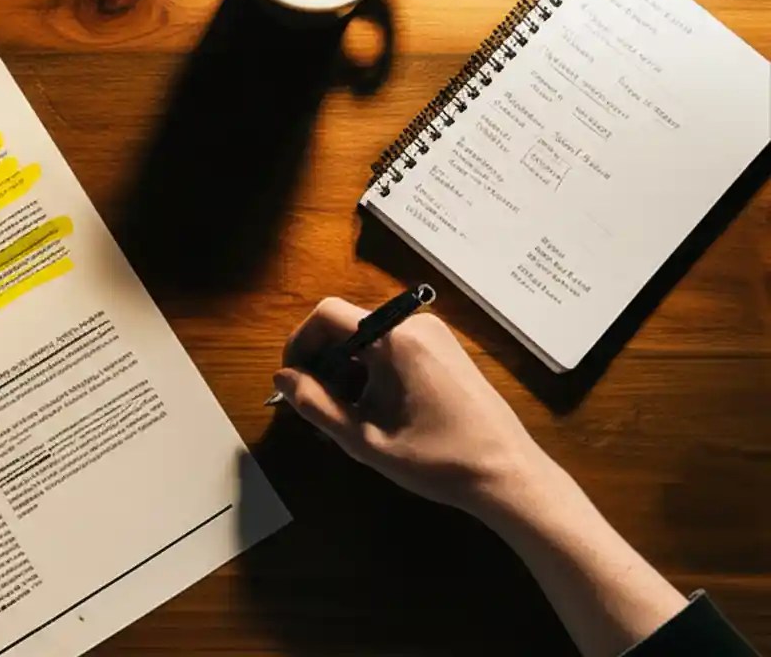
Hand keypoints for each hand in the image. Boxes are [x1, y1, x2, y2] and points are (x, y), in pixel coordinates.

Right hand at [275, 297, 550, 514]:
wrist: (508, 475)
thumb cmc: (436, 460)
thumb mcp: (365, 439)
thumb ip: (315, 405)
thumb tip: (282, 378)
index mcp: (394, 338)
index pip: (326, 315)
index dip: (298, 343)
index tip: (292, 381)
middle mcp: (415, 325)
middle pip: (347, 327)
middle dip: (323, 364)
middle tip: (319, 409)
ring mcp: (435, 335)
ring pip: (369, 341)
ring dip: (348, 372)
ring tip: (350, 419)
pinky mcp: (446, 350)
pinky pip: (394, 349)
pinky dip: (373, 373)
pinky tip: (379, 412)